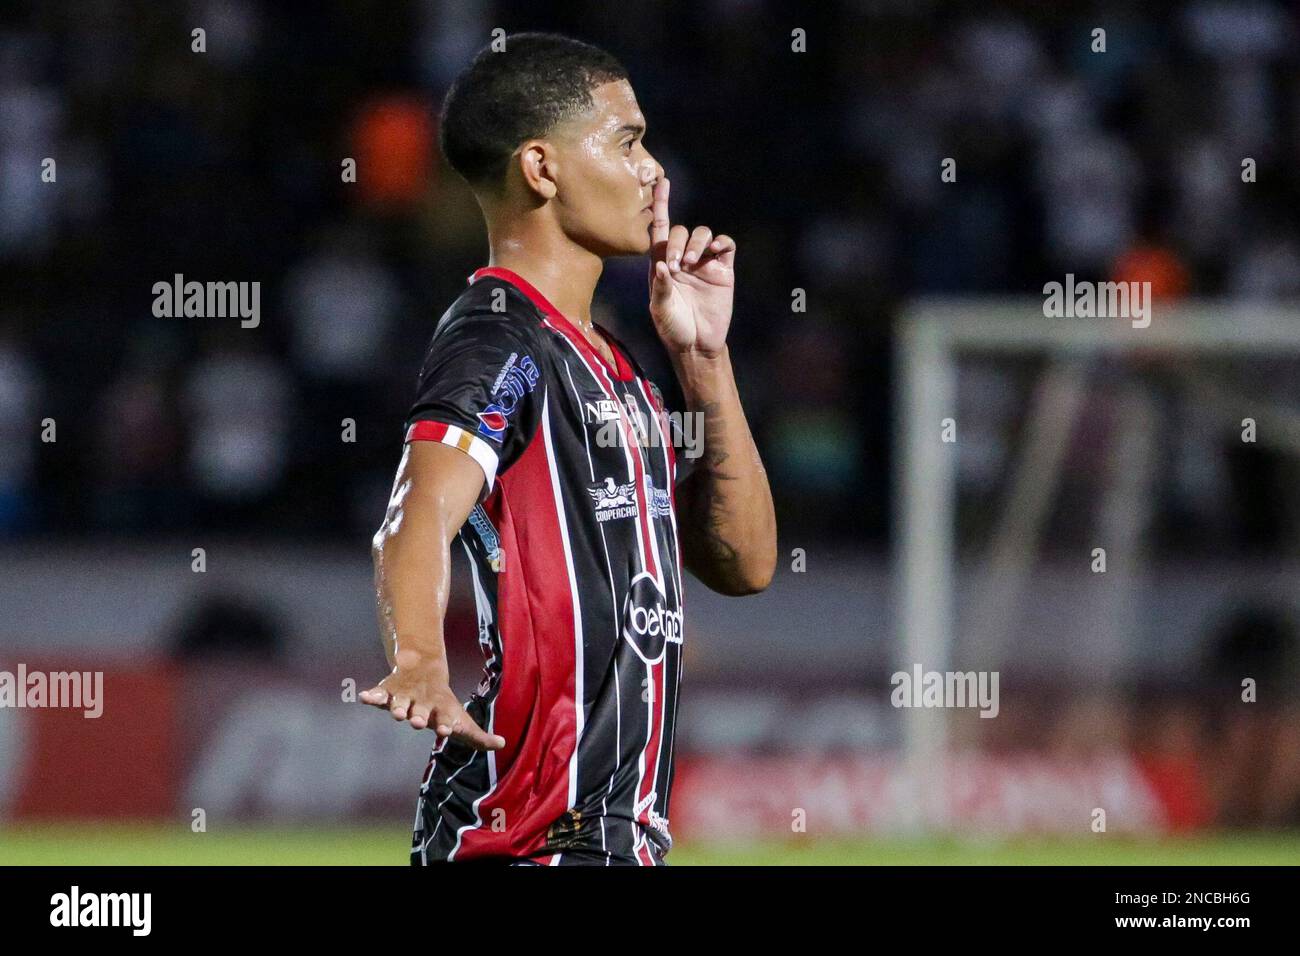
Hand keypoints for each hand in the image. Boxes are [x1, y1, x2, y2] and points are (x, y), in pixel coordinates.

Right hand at [360, 655, 504, 750]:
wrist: (424, 668)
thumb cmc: (444, 703)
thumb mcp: (462, 720)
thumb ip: (478, 736)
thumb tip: (501, 744)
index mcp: (441, 710)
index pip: (445, 718)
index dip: (446, 724)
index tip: (446, 731)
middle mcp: (423, 702)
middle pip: (421, 710)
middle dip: (419, 715)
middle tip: (416, 721)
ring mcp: (405, 696)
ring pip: (400, 702)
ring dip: (397, 707)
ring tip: (395, 712)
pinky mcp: (388, 691)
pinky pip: (378, 693)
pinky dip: (372, 695)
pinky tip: (363, 697)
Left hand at [648, 177, 735, 356]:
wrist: (697, 345)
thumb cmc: (673, 329)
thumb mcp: (660, 310)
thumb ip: (660, 288)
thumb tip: (661, 266)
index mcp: (662, 263)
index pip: (660, 228)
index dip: (661, 204)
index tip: (661, 182)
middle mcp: (683, 258)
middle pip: (681, 231)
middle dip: (677, 243)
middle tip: (676, 266)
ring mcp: (704, 263)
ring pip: (702, 234)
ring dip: (696, 243)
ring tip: (691, 264)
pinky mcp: (723, 270)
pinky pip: (725, 245)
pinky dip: (720, 242)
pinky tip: (714, 250)